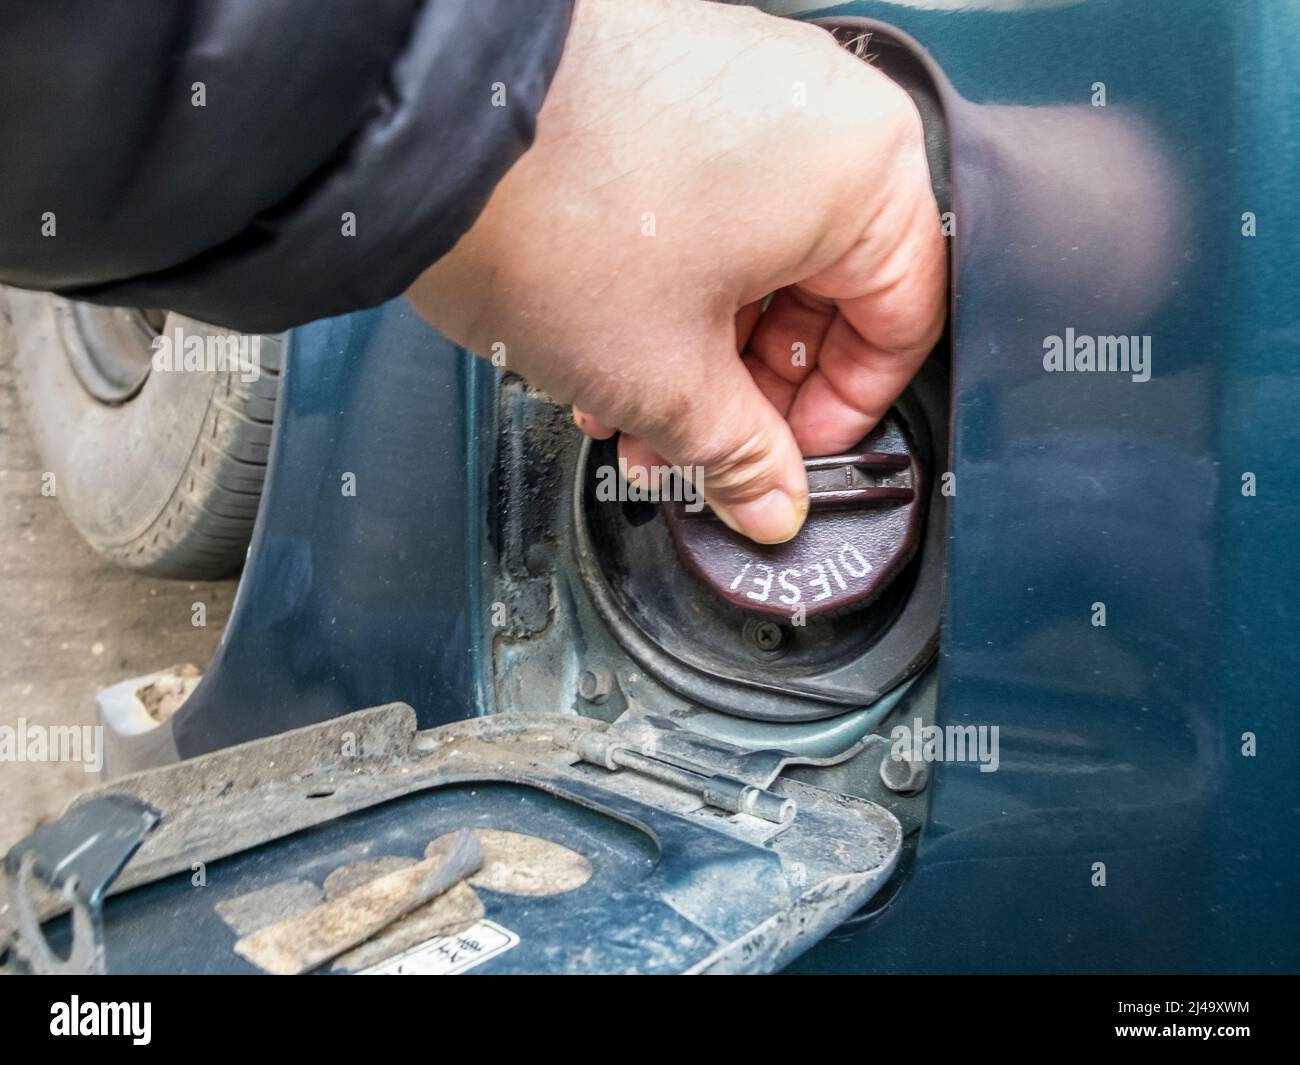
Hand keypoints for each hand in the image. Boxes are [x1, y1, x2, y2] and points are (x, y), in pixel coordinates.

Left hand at [407, 0, 945, 542]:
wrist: (423, 124)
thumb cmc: (555, 221)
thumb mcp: (668, 379)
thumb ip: (743, 455)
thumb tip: (773, 502)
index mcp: (864, 171)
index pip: (902, 322)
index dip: (845, 415)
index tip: (788, 460)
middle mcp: (817, 109)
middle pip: (825, 291)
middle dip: (748, 393)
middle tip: (696, 450)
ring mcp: (742, 86)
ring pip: (758, 255)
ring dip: (699, 352)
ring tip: (630, 412)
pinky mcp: (673, 85)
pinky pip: (707, 206)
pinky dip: (673, 285)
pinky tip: (611, 343)